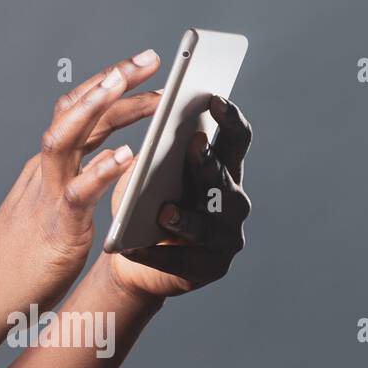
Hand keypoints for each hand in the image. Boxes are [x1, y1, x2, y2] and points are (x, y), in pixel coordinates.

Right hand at [0, 50, 162, 308]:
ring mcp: (47, 195)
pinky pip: (78, 191)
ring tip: (128, 85)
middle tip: (150, 59)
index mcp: (46, 167)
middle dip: (112, 81)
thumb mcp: (52, 210)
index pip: (76, 112)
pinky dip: (101, 170)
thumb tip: (111, 160)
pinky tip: (127, 156)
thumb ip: (75, 183)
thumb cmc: (20, 262)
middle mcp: (44, 171)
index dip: (107, 85)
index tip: (140, 67)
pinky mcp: (57, 225)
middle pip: (74, 112)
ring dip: (97, 107)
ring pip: (66, 137)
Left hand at [108, 95, 252, 298]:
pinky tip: (134, 248)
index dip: (230, 120)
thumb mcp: (147, 173)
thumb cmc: (143, 203)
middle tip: (193, 143)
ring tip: (164, 213)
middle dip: (208, 161)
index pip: (235, 139)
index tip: (214, 99)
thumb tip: (159, 127)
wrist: (131, 252)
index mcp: (221, 169)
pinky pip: (181, 260)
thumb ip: (158, 153)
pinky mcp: (208, 268)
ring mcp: (225, 236)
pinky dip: (156, 254)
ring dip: (185, 218)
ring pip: (207, 225)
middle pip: (223, 178)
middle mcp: (232, 201)